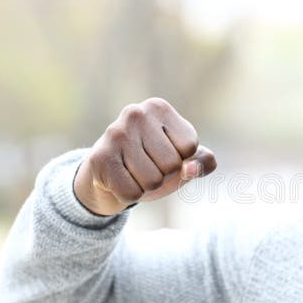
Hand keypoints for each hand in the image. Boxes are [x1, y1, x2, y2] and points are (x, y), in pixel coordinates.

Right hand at [73, 97, 216, 215]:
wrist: (108, 178)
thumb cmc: (153, 163)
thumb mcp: (184, 160)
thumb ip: (203, 162)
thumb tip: (190, 169)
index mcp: (159, 108)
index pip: (189, 146)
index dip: (181, 159)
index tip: (163, 153)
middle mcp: (136, 114)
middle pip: (172, 164)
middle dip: (163, 174)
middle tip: (146, 166)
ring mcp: (115, 134)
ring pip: (152, 181)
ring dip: (146, 186)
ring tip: (132, 173)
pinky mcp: (100, 158)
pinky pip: (131, 193)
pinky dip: (129, 195)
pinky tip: (119, 180)